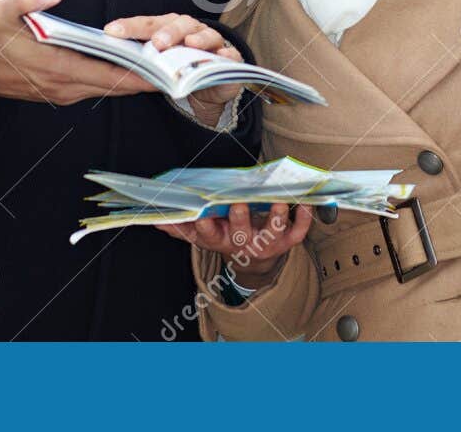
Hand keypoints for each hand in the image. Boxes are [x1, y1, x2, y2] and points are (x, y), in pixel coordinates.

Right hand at [0, 0, 159, 103]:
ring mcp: (63, 91)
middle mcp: (65, 86)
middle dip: (146, 77)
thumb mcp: (3, 10)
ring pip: (107, 87)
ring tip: (161, 63)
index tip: (167, 70)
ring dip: (132, 78)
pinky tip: (130, 65)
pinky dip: (115, 79)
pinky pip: (95, 87)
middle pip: (117, 85)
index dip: (141, 74)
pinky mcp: (60, 91)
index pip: (111, 76)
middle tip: (176, 66)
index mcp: (58, 67)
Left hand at [103, 13, 245, 124]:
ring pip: (207, 35)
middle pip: (179, 25)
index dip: (131, 27)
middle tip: (157, 43)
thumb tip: (117, 65)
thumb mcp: (158, 65)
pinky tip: (223, 56)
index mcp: (168, 27)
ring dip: (199, 39)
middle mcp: (190, 30)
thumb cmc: (179, 67)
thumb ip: (143, 63)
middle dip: (168, 32)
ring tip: (191, 44)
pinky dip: (227, 54)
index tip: (111, 31)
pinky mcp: (229, 58)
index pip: (148, 24)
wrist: (207, 86)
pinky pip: (231, 54)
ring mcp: (212, 42)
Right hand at [154, 203, 314, 289]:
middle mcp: (244, 244)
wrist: (256, 258)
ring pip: (273, 231)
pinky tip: (305, 203)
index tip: (202, 215)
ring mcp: (267, 243)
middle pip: (241, 234)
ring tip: (280, 200)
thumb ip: (182, 227)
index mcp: (221, 240)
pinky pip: (299, 232)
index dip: (206, 227)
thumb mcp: (204, 234)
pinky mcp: (287, 241)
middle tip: (238, 204)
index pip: (210, 236)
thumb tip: (155, 220)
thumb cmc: (228, 236)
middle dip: (239, 220)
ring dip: (277, 216)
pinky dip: (304, 218)